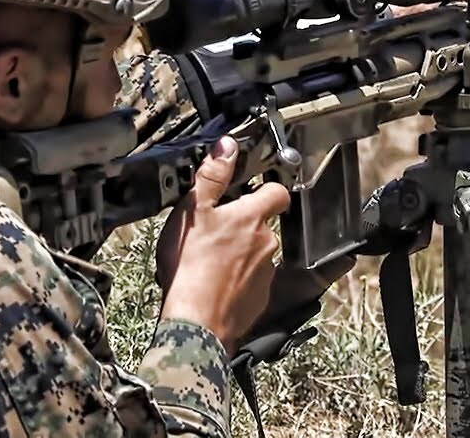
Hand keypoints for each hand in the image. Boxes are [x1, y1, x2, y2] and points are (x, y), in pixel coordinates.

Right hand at [154, 136, 290, 350]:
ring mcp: (266, 272)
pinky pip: (251, 282)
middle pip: (262, 224)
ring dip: (238, 254)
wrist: (197, 322)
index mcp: (252, 217)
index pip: (277, 191)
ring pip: (255, 253)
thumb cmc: (192, 267)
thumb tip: (226, 147)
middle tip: (214, 231)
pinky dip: (236, 280)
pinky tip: (213, 283)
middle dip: (243, 225)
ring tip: (208, 261)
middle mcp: (266, 242)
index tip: (253, 188)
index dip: (267, 187)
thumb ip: (212, 176)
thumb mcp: (194, 211)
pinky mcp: (259, 297)